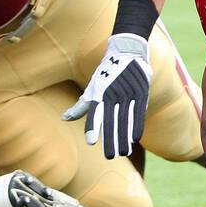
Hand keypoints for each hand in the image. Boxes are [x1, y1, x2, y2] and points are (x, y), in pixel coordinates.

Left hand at [64, 33, 151, 158]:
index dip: (93, 128)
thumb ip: (81, 106)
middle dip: (110, 139)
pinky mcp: (140, 92)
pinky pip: (138, 112)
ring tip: (123, 152)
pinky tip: (135, 138)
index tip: (91, 142)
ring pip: (125, 119)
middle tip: (109, 156)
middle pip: (111, 120)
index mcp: (99, 92)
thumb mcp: (92, 87)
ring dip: (124, 137)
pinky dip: (136, 125)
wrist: (127, 50)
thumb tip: (64, 119)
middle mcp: (112, 93)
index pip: (95, 114)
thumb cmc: (107, 72)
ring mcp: (127, 92)